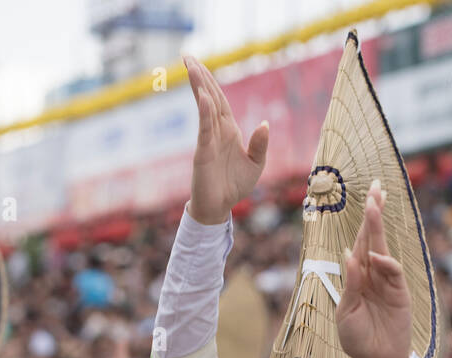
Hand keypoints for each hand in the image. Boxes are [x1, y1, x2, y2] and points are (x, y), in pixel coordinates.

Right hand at [184, 55, 267, 224]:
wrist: (219, 208)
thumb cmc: (235, 186)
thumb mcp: (256, 164)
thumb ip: (260, 145)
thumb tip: (264, 124)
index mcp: (228, 130)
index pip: (219, 100)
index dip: (210, 81)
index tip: (198, 63)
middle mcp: (217, 131)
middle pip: (208, 97)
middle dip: (199, 76)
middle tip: (187, 55)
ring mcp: (208, 140)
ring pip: (204, 109)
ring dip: (199, 87)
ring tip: (190, 67)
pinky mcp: (203, 153)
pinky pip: (205, 130)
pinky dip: (205, 113)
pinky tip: (203, 98)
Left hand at [337, 180, 411, 357]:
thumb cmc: (358, 340)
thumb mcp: (346, 313)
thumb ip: (351, 284)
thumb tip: (351, 254)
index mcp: (358, 277)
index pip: (359, 243)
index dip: (363, 222)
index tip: (366, 197)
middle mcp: (373, 275)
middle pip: (373, 238)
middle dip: (374, 213)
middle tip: (376, 187)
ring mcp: (388, 283)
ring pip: (384, 249)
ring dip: (378, 228)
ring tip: (374, 205)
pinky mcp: (400, 294)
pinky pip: (393, 273)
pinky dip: (386, 263)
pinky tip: (376, 255)